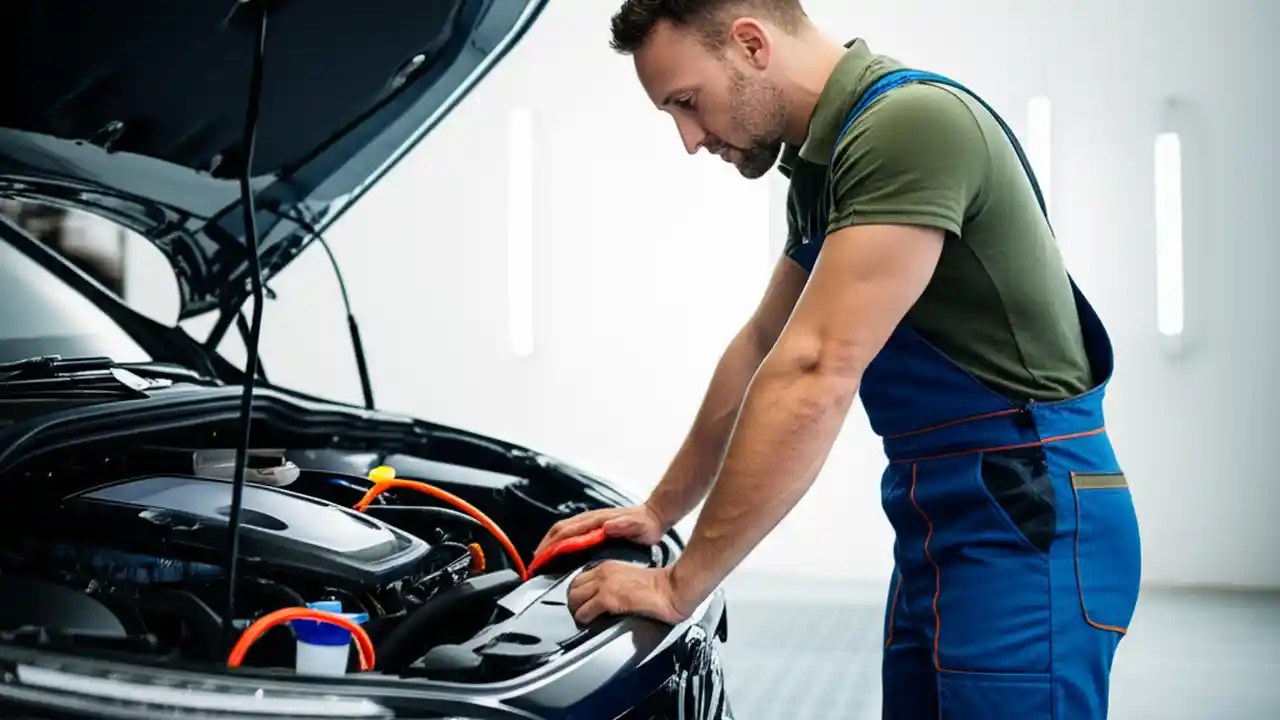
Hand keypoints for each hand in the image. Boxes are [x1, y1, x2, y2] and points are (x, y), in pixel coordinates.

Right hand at [534, 503, 666, 556]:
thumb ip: (623, 525)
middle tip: (535, 563)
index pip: (566, 532)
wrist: (653, 517)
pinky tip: (559, 554)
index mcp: (596, 521)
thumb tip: (606, 527)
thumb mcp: (637, 526)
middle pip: (559, 531)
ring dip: (550, 544)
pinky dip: (560, 544)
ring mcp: (591, 523)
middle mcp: (590, 520)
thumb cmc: (644, 523)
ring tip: (541, 560)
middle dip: (544, 546)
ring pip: (563, 532)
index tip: (541, 558)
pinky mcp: (594, 528)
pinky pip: (571, 535)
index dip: (551, 545)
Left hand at [567, 562, 691, 625]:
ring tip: (583, 620)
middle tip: (579, 614)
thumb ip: (615, 584)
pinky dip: (585, 619)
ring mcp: (605, 585)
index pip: (580, 578)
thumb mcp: (630, 579)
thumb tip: (606, 599)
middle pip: (573, 587)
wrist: (671, 589)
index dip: (578, 593)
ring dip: (577, 611)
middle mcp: (603, 573)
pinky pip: (585, 611)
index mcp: (608, 567)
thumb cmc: (659, 587)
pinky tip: (590, 623)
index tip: (581, 603)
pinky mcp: (608, 598)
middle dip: (574, 602)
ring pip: (575, 598)